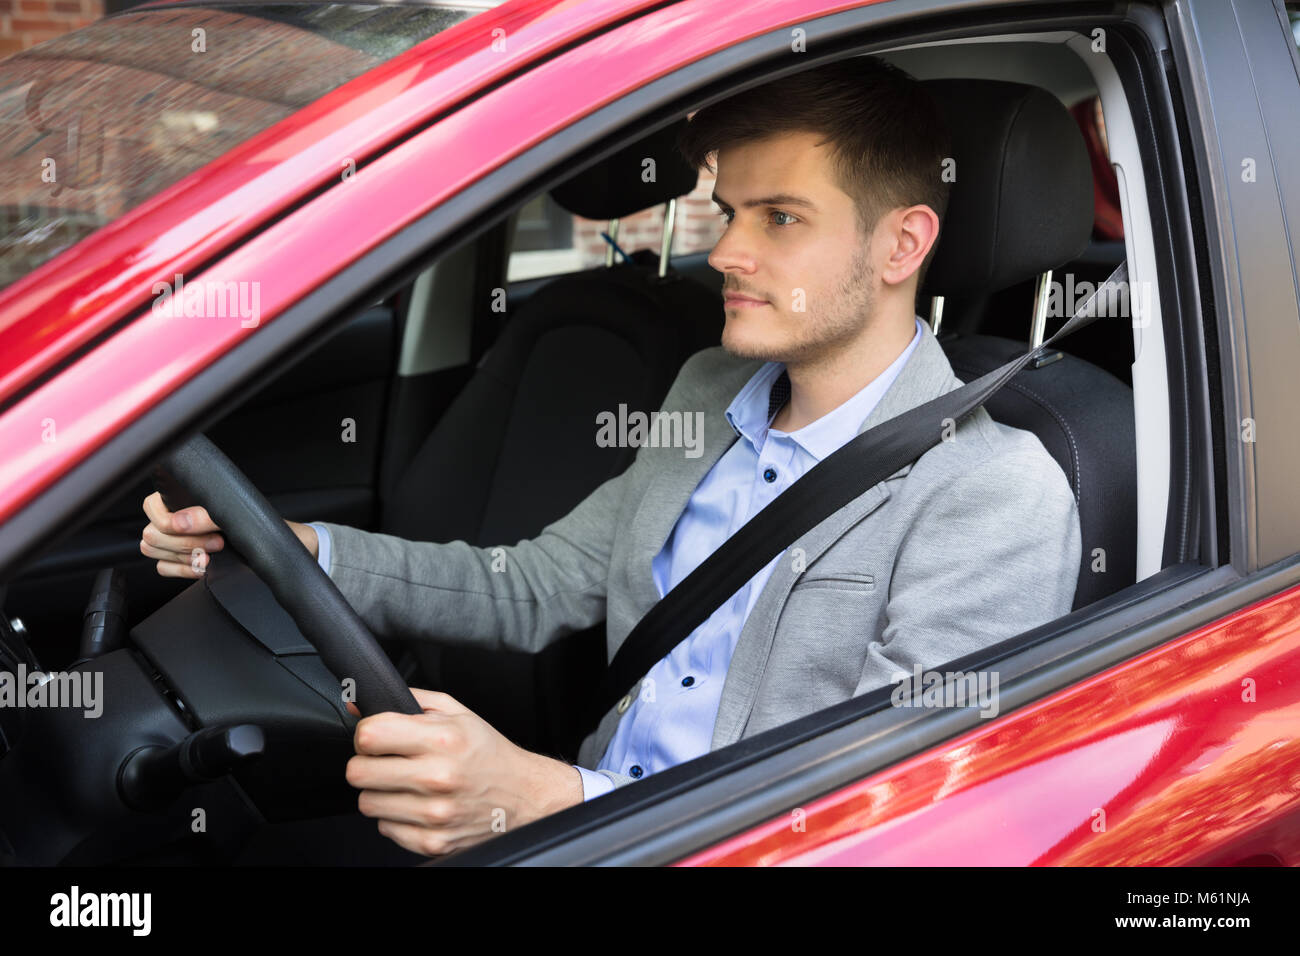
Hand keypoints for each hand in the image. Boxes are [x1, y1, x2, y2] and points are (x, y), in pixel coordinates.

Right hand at [140, 491, 317, 576]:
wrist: (276, 548)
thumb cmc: (257, 524)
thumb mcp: (237, 514)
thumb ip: (208, 514)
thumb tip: (181, 521)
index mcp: (185, 500)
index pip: (152, 505)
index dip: (166, 518)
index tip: (193, 526)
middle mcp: (177, 520)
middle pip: (152, 533)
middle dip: (185, 541)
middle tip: (217, 542)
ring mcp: (176, 543)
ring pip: (153, 550)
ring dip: (183, 555)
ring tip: (212, 556)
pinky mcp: (182, 563)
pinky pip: (163, 568)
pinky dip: (183, 570)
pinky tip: (204, 568)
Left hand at [345, 688, 582, 857]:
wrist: (523, 796)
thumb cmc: (488, 753)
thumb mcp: (457, 713)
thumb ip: (409, 701)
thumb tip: (358, 706)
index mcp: (442, 740)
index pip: (369, 736)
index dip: (366, 734)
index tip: (378, 737)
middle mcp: (437, 778)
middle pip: (358, 772)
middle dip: (367, 763)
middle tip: (388, 761)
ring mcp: (434, 814)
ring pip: (367, 803)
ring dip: (381, 792)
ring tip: (406, 784)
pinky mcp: (432, 841)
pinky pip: (385, 828)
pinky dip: (396, 817)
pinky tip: (418, 805)